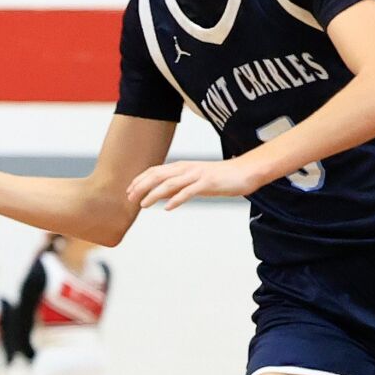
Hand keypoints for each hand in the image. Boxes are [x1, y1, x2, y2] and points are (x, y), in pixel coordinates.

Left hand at [127, 157, 263, 210]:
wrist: (245, 172)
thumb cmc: (221, 178)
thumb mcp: (196, 181)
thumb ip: (180, 186)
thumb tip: (163, 195)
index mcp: (182, 167)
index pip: (155, 171)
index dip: (140, 180)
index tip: (129, 191)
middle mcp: (187, 169)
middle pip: (158, 175)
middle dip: (141, 186)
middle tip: (129, 199)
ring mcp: (197, 175)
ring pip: (170, 183)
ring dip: (154, 194)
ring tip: (143, 204)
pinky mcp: (208, 183)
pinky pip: (189, 191)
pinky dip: (177, 199)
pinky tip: (168, 208)